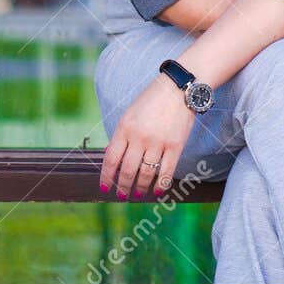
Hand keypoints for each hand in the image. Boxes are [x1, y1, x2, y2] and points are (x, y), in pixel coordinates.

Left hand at [100, 73, 196, 197]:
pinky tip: (156, 192)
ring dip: (140, 188)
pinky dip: (160, 185)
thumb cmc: (151, 100)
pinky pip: (166, 172)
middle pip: (127, 170)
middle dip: (122, 187)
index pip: (111, 159)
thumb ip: (121, 135)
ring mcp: (158, 142)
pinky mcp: (175, 146)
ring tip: (137, 194)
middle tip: (121, 195)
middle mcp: (139, 137)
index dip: (106, 176)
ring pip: (146, 174)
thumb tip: (111, 157)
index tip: (105, 187)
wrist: (178, 88)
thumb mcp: (130, 113)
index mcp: (124, 127)